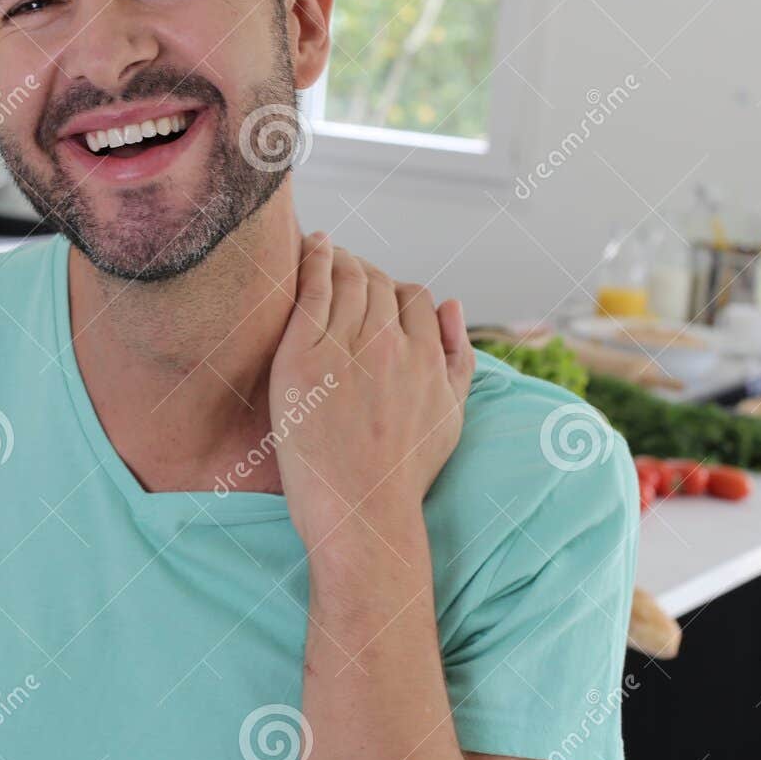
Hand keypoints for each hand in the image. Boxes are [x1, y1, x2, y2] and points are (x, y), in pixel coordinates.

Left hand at [269, 233, 473, 588]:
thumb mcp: (451, 415)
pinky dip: (313, 259)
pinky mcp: (303, 358)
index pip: (414, 296)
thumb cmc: (402, 472)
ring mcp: (346, 349)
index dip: (395, 290)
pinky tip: (311, 245)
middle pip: (378, 284)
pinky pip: (311, 290)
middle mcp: (391, 346)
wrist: (360, 514)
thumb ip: (457, 357)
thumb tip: (453, 303)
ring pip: (347, 280)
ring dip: (338, 260)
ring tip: (325, 254)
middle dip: (364, 271)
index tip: (376, 292)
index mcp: (427, 358)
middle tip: (344, 268)